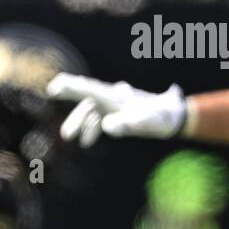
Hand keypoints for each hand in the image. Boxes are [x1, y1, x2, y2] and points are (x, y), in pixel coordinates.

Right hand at [48, 73, 187, 146]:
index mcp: (117, 96)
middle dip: (76, 118)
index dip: (71, 88)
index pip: (91, 90)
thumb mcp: (149, 121)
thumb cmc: (162, 116)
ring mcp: (113, 105)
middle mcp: (112, 97)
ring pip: (91, 112)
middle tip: (65, 134)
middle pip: (88, 104)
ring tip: (70, 138)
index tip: (54, 87)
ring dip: (81, 125)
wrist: (174, 116)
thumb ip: (129, 122)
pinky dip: (91, 129)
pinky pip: (97, 119)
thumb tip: (107, 126)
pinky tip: (86, 142)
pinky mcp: (115, 112)